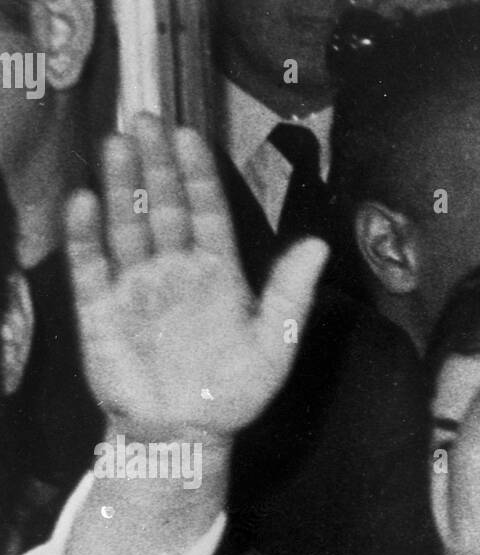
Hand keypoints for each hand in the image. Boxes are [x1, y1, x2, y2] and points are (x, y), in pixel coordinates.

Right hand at [67, 112, 328, 445]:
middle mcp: (174, 270)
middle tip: (146, 118)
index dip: (198, 175)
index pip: (207, 212)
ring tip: (117, 142)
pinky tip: (85, 200)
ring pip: (126, 224)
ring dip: (121, 184)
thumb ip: (291, 294)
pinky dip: (85, 233)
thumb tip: (319, 245)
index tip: (189, 135)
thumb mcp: (274, 346)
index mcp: (217, 274)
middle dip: (156, 164)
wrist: (184, 437)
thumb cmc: (233, 394)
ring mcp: (136, 285)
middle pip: (163, 206)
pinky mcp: (100, 308)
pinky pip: (90, 264)